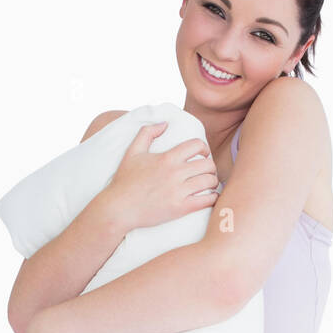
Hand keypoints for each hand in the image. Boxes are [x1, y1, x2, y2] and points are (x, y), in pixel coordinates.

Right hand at [105, 122, 219, 228]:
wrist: (119, 208)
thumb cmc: (125, 180)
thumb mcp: (132, 152)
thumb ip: (147, 133)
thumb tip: (164, 123)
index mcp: (167, 158)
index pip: (197, 145)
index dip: (204, 148)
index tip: (203, 154)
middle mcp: (175, 173)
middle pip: (208, 164)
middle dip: (210, 166)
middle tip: (207, 171)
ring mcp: (179, 191)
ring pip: (210, 181)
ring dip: (213, 181)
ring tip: (209, 184)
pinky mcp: (181, 208)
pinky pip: (207, 200)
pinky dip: (213, 198)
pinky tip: (209, 197)